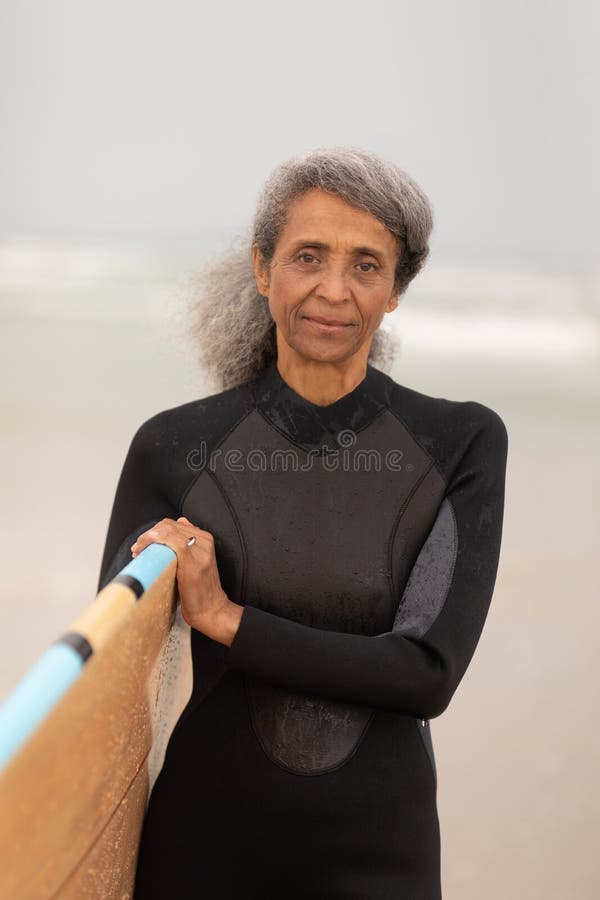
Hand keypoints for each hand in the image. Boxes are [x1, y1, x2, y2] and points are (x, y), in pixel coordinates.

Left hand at [130, 516, 242, 644]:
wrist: (211, 610)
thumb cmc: (200, 590)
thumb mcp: (196, 562)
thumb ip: (188, 543)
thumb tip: (179, 523)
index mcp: (205, 538)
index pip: (173, 524)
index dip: (154, 531)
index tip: (143, 543)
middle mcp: (204, 540)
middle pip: (168, 526)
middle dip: (148, 534)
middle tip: (137, 548)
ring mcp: (199, 550)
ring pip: (167, 531)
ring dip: (147, 538)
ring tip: (138, 551)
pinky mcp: (192, 560)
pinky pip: (170, 541)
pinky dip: (153, 542)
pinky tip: (144, 552)